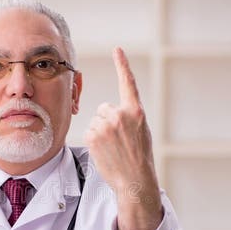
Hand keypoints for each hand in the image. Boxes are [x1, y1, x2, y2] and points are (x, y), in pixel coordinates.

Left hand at [84, 47, 162, 229]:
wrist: (134, 179)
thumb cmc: (139, 157)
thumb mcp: (141, 132)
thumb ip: (128, 116)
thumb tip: (107, 110)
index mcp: (136, 111)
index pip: (128, 83)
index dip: (122, 65)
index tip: (117, 50)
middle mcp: (121, 114)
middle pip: (104, 108)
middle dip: (108, 121)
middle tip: (119, 140)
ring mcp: (106, 125)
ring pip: (96, 121)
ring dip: (101, 132)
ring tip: (113, 148)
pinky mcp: (93, 135)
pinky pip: (89, 131)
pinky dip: (95, 140)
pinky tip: (105, 151)